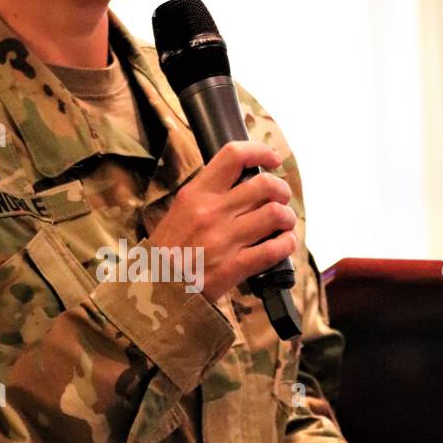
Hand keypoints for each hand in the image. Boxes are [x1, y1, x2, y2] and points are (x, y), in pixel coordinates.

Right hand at [150, 141, 297, 304]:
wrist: (155, 291)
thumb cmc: (167, 252)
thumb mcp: (179, 212)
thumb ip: (208, 195)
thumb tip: (243, 183)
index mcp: (196, 194)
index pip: (233, 156)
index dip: (260, 151)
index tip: (272, 159)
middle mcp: (211, 213)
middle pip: (264, 185)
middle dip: (282, 189)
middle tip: (282, 197)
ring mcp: (223, 240)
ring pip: (275, 214)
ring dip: (287, 217)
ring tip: (284, 223)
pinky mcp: (233, 267)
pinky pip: (274, 249)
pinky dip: (287, 244)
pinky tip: (284, 244)